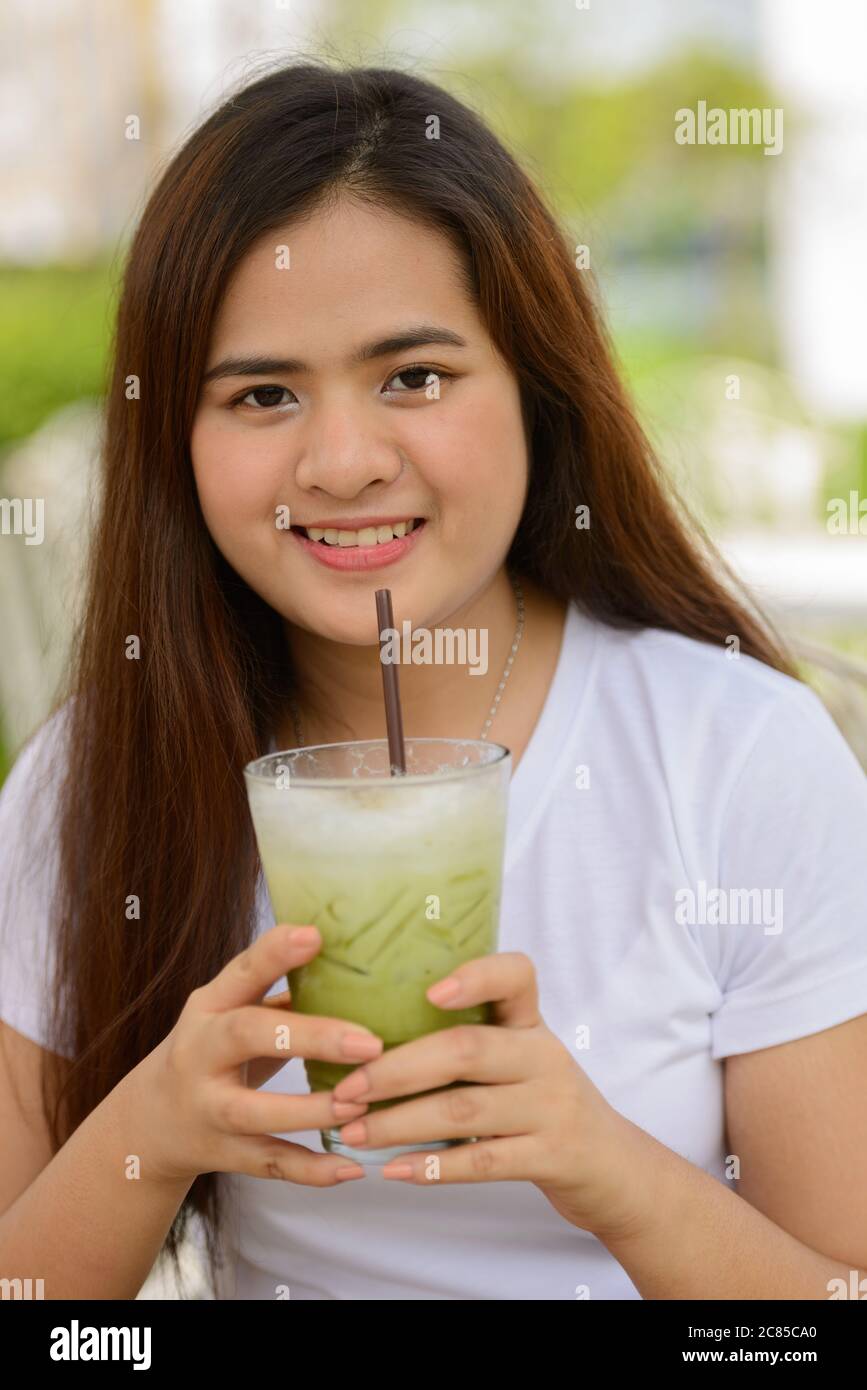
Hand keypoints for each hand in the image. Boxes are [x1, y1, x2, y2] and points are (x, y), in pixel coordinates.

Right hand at [126, 923, 382, 1186]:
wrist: (148, 1124)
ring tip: (363, 1103)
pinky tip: (349, 1167)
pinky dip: (309, 1170)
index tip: (314, 935)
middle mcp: (201, 1053)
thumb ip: (280, 992)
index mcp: (209, 1007)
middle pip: (247, 1035)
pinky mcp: (220, 1153)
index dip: (274, 954)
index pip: (240, 972)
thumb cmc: (214, 1051)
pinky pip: (267, 1163)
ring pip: (257, 1111)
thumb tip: (354, 964)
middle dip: (310, 1036)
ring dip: (314, 1110)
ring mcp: (207, 1106)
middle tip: (369, 1042)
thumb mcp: (231, 1013)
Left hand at [331, 951, 642, 1237]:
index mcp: (532, 1023)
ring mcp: (553, 1107)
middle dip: (396, 1069)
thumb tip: (366, 1037)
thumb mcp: (520, 1060)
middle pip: (466, 1048)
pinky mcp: (553, 1156)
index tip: (427, 991)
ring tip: (352, 1130)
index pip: (515, 975)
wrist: (614, 1168)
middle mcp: (545, 1057)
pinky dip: (433, 1166)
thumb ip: (468, 1042)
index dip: (475, 976)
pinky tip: (393, 1170)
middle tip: (346, 1088)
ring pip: (464, 1109)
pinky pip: (484, 1161)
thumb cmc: (543, 1104)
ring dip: (399, 1122)